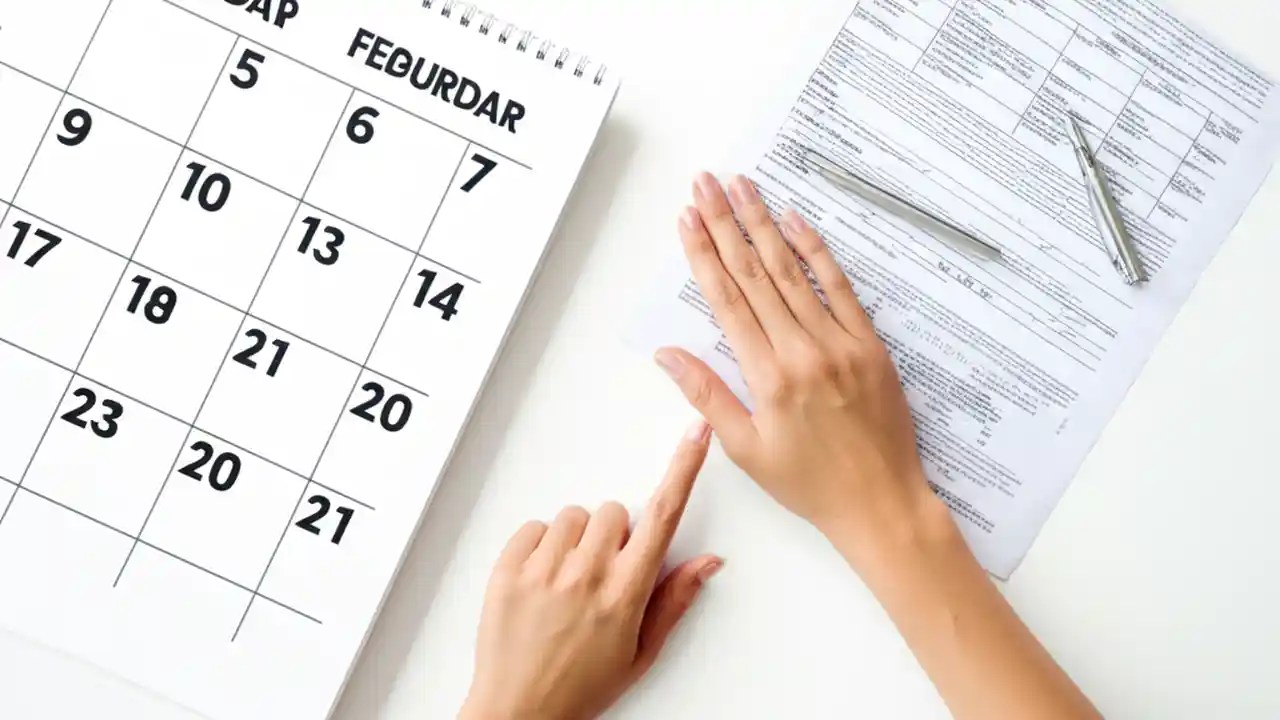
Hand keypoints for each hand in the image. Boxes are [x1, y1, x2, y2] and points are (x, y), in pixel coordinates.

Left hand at [461, 422, 721, 719]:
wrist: (518, 712)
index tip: (695, 436)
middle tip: (602, 573)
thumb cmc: (580, 688)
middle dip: (614, 534)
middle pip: (614, 511)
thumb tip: (707, 562)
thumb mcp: (640, 652)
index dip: (684, 470)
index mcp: (626, 594)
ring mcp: (544, 571)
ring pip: (574, 515)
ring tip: (568, 580)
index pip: (663, 516)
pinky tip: (543, 580)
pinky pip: (534, 526)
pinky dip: (540, 545)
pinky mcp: (508, 569)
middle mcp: (587, 576)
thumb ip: (674, 600)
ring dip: (576, 539)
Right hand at [656, 173, 948, 565]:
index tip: (687, 219)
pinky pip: (841, 287)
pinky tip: (795, 220)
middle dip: (726, 223)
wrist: (880, 502)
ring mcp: (839, 342)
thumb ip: (706, 395)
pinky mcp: (869, 344)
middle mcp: (802, 350)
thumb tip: (667, 354)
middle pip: (755, 274)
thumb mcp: (745, 448)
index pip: (727, 300)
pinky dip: (817, 251)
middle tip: (705, 183)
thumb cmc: (808, 483)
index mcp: (767, 377)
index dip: (704, 254)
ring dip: (763, 224)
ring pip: (794, 271)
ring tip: (742, 187)